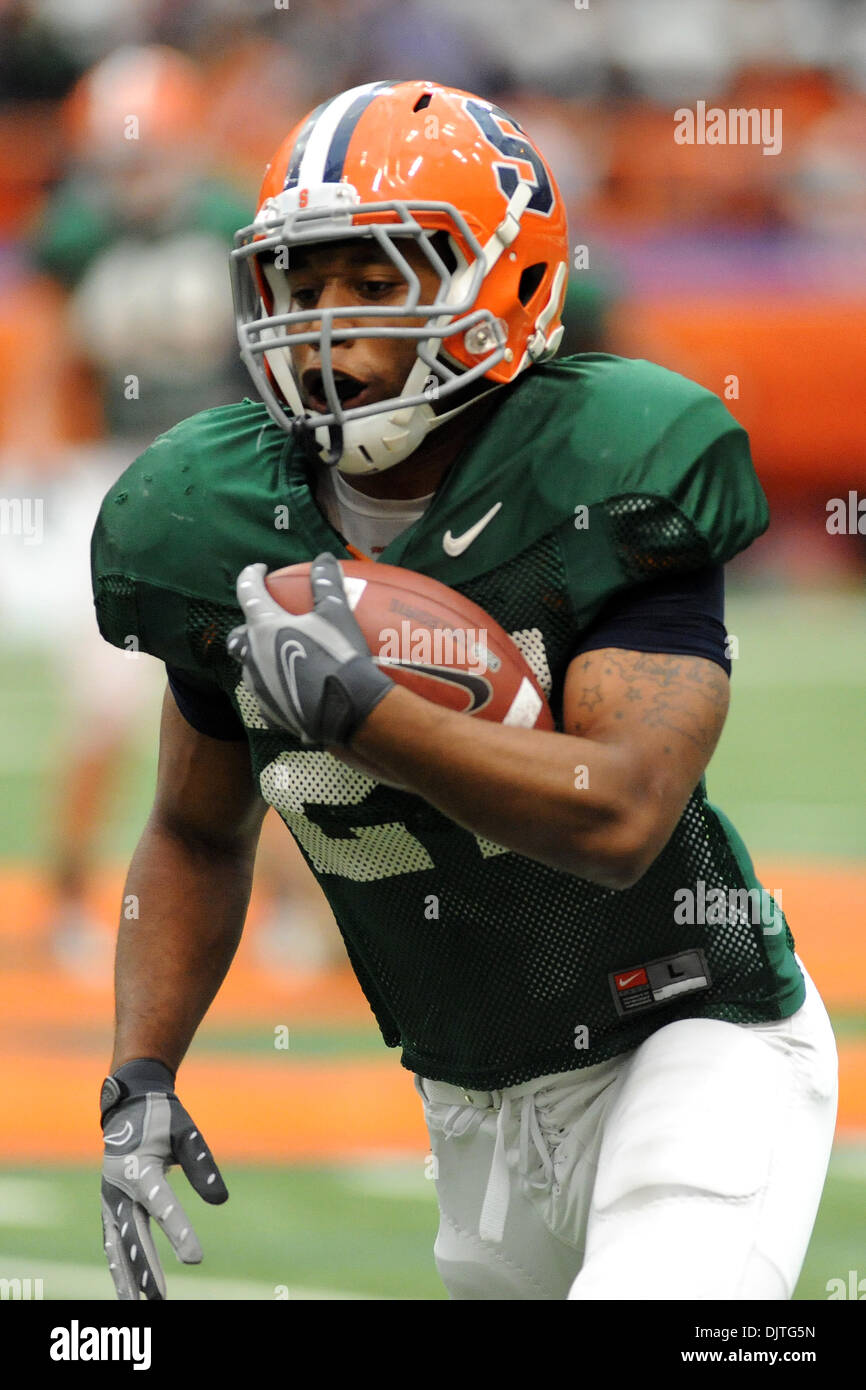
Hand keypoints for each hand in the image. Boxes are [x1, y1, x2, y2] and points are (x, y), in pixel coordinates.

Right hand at [100, 1058, 226, 1299]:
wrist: (128, 1104)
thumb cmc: (163, 1119)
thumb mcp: (186, 1133)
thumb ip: (202, 1165)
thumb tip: (220, 1200)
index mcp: (140, 1167)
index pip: (161, 1205)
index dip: (178, 1232)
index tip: (194, 1259)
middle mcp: (120, 1187)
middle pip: (133, 1234)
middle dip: (146, 1267)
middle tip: (161, 1297)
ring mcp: (110, 1198)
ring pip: (116, 1243)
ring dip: (126, 1275)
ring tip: (136, 1305)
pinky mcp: (110, 1204)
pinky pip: (112, 1239)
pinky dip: (118, 1264)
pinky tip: (128, 1289)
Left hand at [226, 553, 392, 745]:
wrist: (347, 708)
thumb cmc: (339, 655)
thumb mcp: (337, 614)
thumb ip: (326, 583)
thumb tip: (325, 558)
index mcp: (264, 627)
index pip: (248, 592)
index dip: (251, 576)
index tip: (259, 570)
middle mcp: (252, 656)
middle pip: (239, 635)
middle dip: (249, 626)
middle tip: (268, 622)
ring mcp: (257, 686)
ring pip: (250, 667)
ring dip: (260, 658)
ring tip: (283, 656)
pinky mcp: (268, 711)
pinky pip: (265, 695)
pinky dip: (274, 686)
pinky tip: (292, 687)